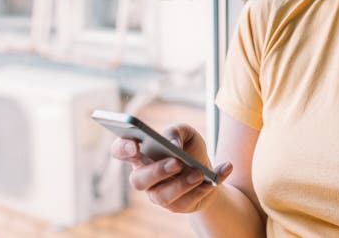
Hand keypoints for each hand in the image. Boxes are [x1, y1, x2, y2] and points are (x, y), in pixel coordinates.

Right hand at [110, 122, 233, 213]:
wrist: (208, 172)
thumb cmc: (189, 149)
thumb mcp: (187, 133)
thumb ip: (177, 131)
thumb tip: (172, 144)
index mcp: (141, 154)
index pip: (120, 151)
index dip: (123, 149)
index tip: (135, 145)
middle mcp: (145, 177)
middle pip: (138, 181)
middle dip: (157, 172)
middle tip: (176, 162)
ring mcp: (159, 194)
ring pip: (162, 196)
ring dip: (182, 184)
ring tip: (199, 173)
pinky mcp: (177, 206)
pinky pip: (187, 203)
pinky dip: (205, 188)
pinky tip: (218, 174)